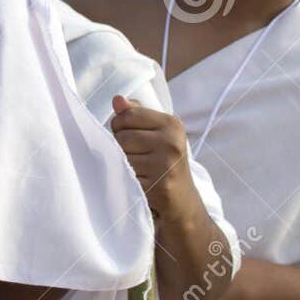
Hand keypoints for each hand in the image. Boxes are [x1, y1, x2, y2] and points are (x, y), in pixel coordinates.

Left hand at [111, 96, 196, 218]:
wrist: (182, 200)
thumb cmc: (164, 160)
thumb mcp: (156, 133)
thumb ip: (135, 114)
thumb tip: (117, 99)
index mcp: (172, 124)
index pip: (126, 115)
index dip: (120, 126)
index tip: (132, 136)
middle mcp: (172, 142)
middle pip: (121, 137)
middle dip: (121, 147)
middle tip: (138, 157)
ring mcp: (166, 165)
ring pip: (121, 157)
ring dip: (124, 164)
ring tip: (140, 169)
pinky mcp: (158, 186)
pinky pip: (126, 176)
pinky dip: (128, 180)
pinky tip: (141, 182)